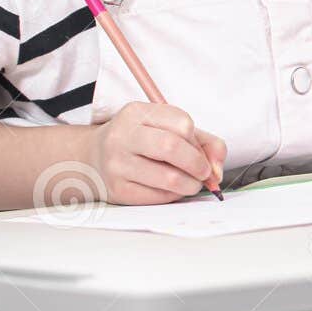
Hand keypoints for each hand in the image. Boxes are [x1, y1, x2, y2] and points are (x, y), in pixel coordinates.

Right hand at [86, 102, 226, 204]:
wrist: (93, 158)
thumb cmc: (140, 141)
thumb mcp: (166, 127)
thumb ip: (202, 141)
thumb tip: (217, 170)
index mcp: (136, 113)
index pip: (181, 122)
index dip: (197, 141)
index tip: (200, 151)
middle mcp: (123, 136)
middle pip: (172, 148)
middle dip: (198, 164)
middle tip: (205, 173)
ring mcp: (117, 164)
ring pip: (168, 178)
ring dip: (190, 185)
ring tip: (192, 184)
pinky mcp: (117, 190)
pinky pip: (157, 197)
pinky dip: (174, 196)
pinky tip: (173, 190)